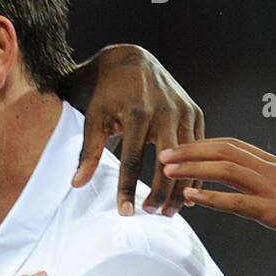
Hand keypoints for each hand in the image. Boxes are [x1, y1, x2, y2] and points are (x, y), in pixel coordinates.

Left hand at [68, 45, 203, 217]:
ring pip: (189, 158)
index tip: (125, 214)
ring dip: (180, 188)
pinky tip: (185, 193)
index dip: (128, 190)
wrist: (129, 60)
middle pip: (167, 164)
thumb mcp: (93, 119)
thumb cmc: (106, 94)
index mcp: (137, 113)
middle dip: (160, 193)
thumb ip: (87, 152)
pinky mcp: (194, 111)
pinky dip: (194, 170)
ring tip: (169, 212)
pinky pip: (199, 148)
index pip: (132, 162)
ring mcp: (183, 110)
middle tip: (151, 215)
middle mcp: (165, 111)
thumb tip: (77, 184)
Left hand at [161, 138, 275, 253]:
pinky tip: (191, 198)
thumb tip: (241, 188)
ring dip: (194, 169)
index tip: (178, 147)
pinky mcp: (275, 212)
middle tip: (162, 154)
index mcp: (274, 165)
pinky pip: (239, 202)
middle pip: (225, 151)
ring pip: (228, 170)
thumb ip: (266, 186)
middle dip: (191, 151)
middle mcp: (272, 171)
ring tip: (168, 172)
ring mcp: (273, 190)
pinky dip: (212, 198)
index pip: (232, 146)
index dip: (202, 144)